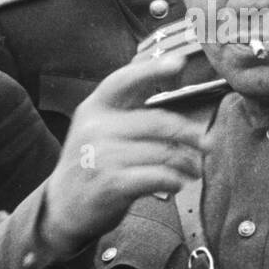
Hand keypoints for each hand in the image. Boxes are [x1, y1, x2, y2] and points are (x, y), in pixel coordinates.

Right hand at [39, 53, 209, 256]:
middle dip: (189, 133)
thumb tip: (170, 89)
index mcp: (94, 107)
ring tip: (194, 169)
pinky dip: (174, 180)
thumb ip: (127, 110)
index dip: (152, 69)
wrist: (62, 206)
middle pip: (157, 121)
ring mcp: (101, 156)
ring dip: (186, 163)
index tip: (179, 62)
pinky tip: (177, 183)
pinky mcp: (111, 183)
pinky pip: (157, 176)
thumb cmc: (91, 164)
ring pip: (162, 152)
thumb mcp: (98, 129)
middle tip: (206, 144)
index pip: (124, 80)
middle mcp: (95, 127)